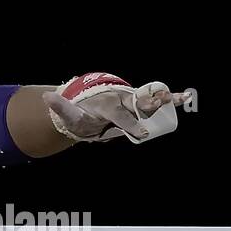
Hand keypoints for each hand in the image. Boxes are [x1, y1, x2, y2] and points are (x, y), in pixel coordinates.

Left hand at [43, 74, 191, 142]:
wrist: (87, 107)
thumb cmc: (79, 113)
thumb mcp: (67, 113)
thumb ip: (60, 107)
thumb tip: (47, 97)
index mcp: (104, 104)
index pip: (117, 114)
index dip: (127, 122)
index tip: (140, 134)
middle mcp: (118, 99)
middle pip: (134, 102)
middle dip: (147, 104)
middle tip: (160, 104)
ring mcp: (128, 100)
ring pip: (147, 99)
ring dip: (163, 98)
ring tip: (181, 96)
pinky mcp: (136, 103)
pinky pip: (153, 100)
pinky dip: (168, 98)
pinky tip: (184, 97)